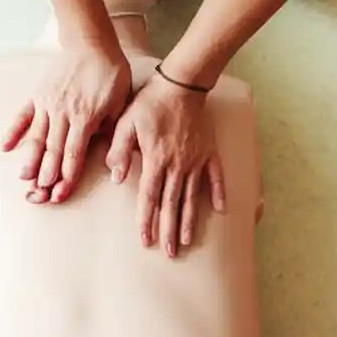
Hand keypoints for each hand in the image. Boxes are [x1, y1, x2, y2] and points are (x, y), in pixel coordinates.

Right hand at [2, 39, 130, 202]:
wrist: (92, 43)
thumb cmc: (110, 74)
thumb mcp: (120, 103)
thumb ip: (112, 131)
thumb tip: (112, 159)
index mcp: (85, 117)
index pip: (73, 154)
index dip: (66, 177)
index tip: (60, 195)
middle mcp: (63, 113)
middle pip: (53, 150)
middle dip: (46, 175)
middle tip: (39, 195)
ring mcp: (47, 103)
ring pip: (37, 137)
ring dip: (30, 159)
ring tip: (24, 178)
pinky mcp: (37, 94)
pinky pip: (22, 115)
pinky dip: (13, 131)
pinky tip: (6, 147)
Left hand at [106, 76, 226, 256]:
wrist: (181, 84)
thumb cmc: (150, 102)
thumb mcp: (125, 123)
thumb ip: (118, 150)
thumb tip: (116, 177)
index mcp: (155, 160)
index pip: (149, 197)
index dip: (146, 221)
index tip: (146, 241)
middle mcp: (177, 165)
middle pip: (171, 204)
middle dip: (169, 230)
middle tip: (170, 253)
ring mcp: (195, 160)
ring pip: (191, 196)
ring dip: (189, 220)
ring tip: (188, 240)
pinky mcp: (208, 152)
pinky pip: (215, 176)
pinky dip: (218, 193)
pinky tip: (220, 210)